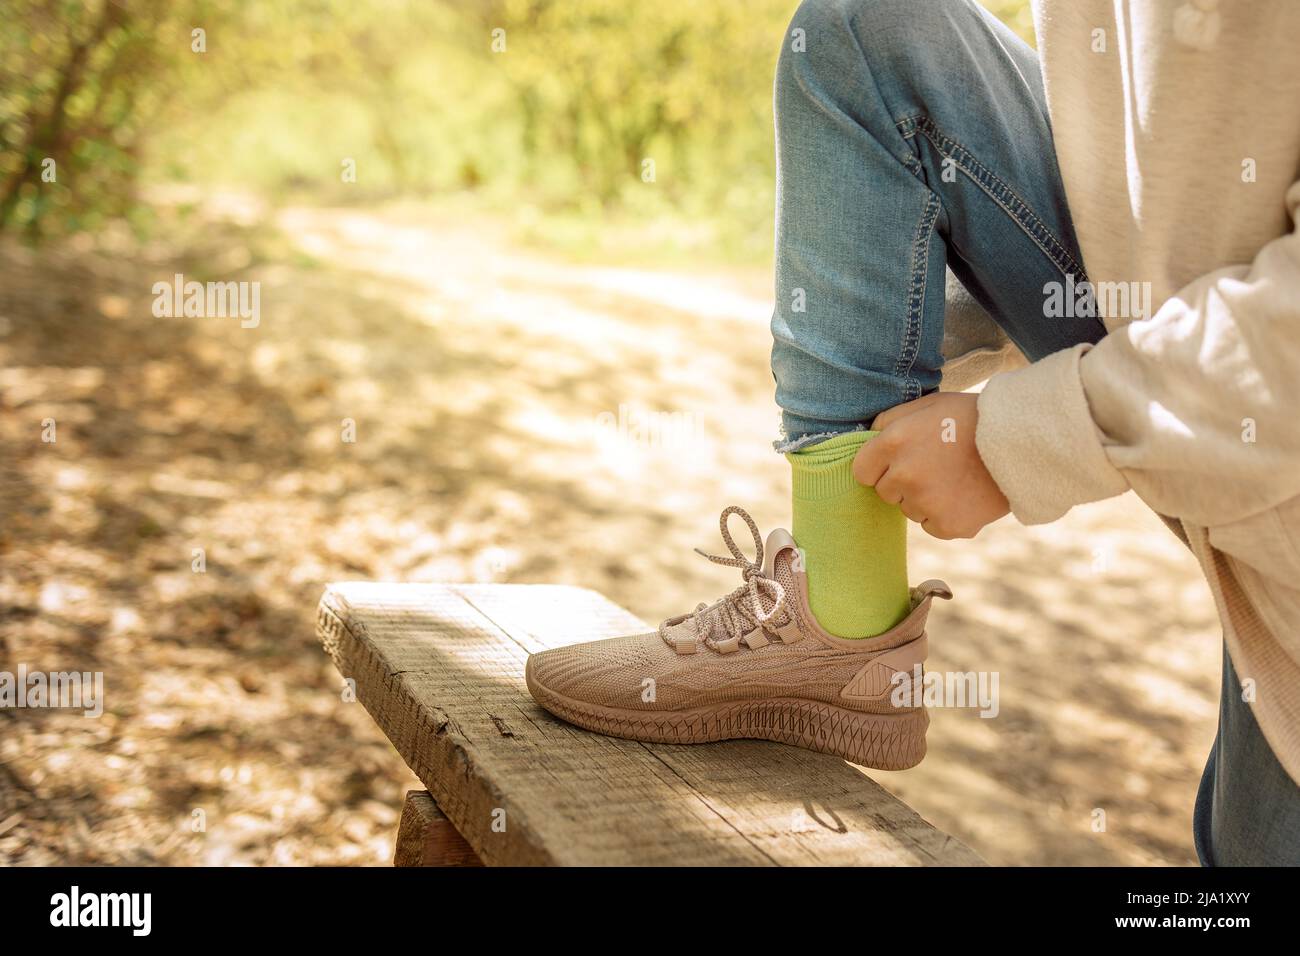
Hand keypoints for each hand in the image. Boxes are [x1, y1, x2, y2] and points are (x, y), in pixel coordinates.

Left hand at [852, 392, 1009, 538]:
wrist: (1021, 441)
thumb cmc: (971, 418)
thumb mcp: (926, 405)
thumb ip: (889, 422)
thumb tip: (867, 441)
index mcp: (894, 442)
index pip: (861, 471)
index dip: (878, 467)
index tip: (896, 462)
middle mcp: (905, 475)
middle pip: (885, 492)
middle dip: (903, 482)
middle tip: (935, 465)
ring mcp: (926, 502)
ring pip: (910, 510)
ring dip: (925, 499)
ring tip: (954, 477)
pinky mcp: (948, 525)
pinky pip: (933, 526)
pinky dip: (945, 515)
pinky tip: (964, 495)